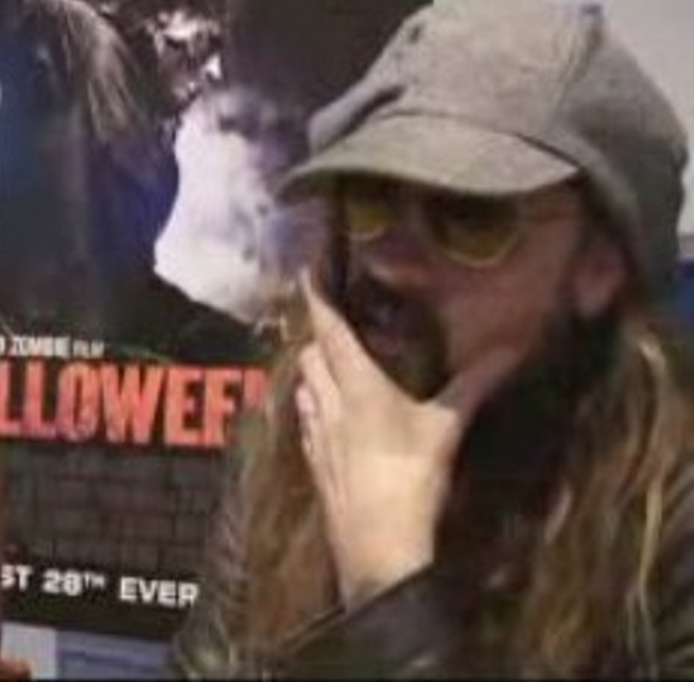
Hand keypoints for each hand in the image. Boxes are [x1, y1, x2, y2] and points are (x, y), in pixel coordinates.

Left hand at [295, 271, 518, 606]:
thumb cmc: (411, 479)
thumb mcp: (446, 429)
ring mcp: (316, 435)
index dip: (316, 298)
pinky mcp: (314, 463)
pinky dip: (314, 406)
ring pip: (303, 387)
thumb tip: (513, 348)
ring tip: (332, 363)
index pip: (329, 330)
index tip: (307, 271)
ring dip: (313, 370)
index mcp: (356, 386)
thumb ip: (474, 385)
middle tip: (333, 322)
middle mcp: (328, 403)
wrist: (377, 546)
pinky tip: (328, 414)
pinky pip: (306, 421)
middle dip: (318, 335)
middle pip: (310, 355)